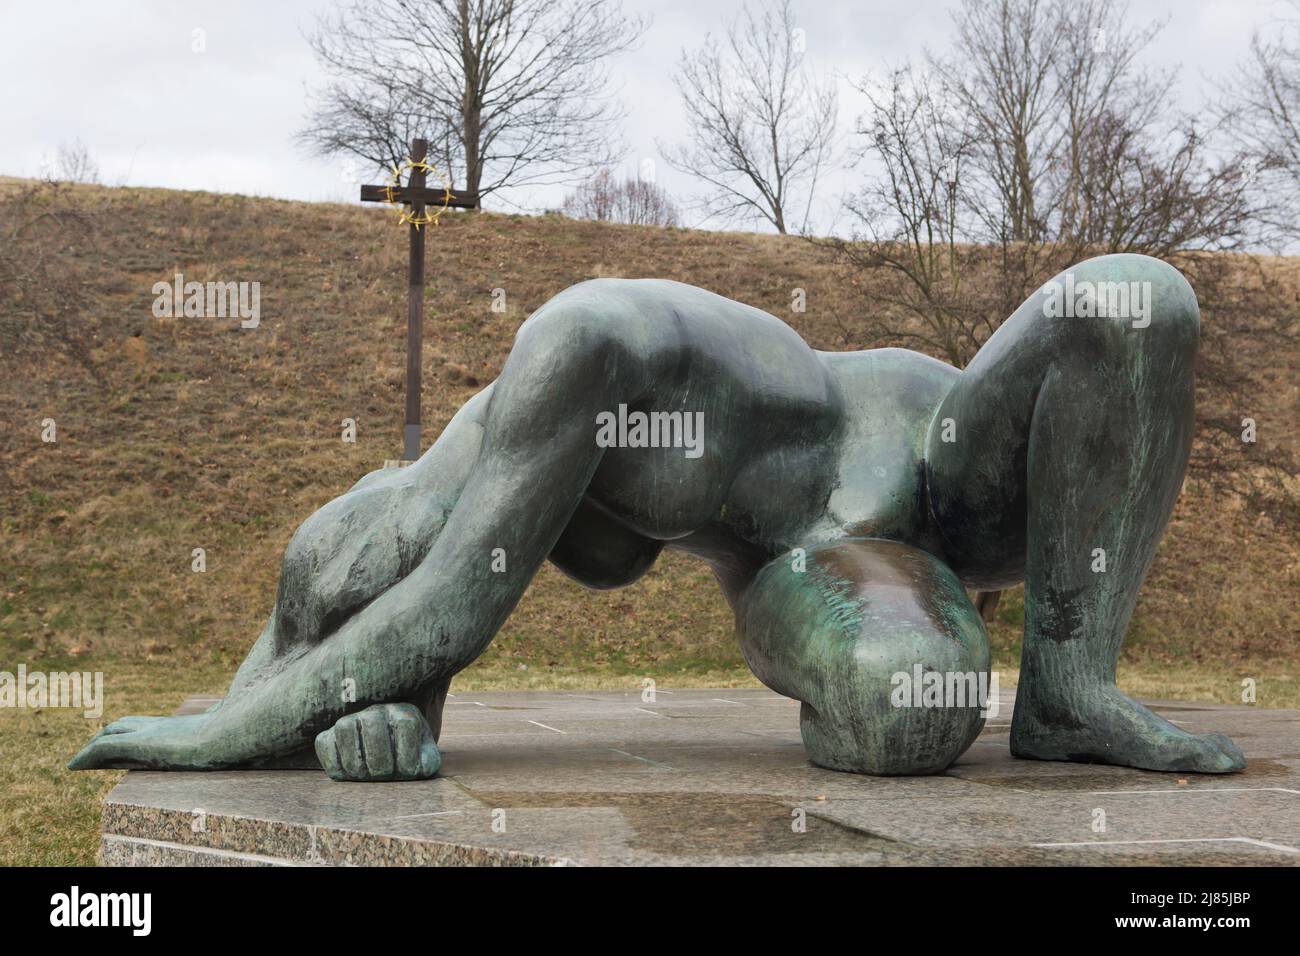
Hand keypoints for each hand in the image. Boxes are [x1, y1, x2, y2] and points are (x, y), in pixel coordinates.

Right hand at [314, 703, 441, 780]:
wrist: (390, 763)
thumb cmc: (410, 762)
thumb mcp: (425, 762)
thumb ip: (427, 762)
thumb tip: (414, 766)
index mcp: (404, 714)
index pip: (405, 722)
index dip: (407, 754)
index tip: (408, 770)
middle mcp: (377, 712)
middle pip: (372, 721)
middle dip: (379, 758)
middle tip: (383, 775)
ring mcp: (352, 721)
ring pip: (345, 727)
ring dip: (355, 760)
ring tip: (364, 775)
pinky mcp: (329, 736)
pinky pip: (323, 742)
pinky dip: (333, 761)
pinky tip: (347, 773)